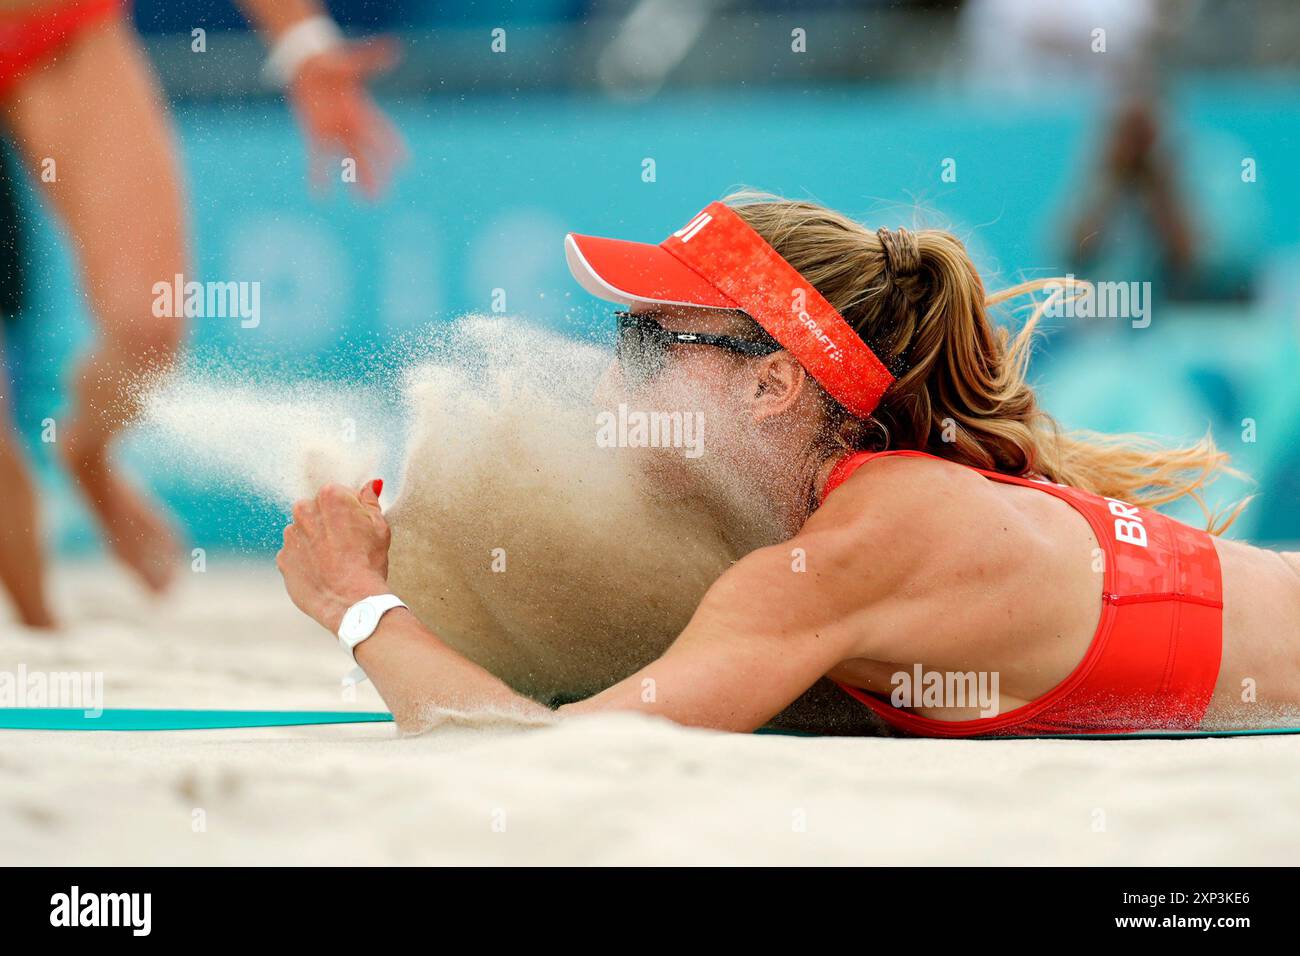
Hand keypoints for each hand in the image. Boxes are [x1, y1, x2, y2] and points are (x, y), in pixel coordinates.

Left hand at [277, 479, 391, 631]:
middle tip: (346, 545)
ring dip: (314, 541)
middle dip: (327, 523)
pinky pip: (294, 554)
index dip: (348, 511)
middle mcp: (304, 511)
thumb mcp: (379, 527)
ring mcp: (290, 536)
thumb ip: (370, 502)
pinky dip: (305, 561)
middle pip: (315, 510)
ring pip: (303, 532)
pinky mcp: (283, 559)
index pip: (335, 494)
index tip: (355, 526)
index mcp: (329, 497)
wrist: (353, 602)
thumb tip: (371, 485)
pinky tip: (322, 572)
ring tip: (334, 561)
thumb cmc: (369, 563)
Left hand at [287, 37, 405, 198]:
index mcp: (361, 110)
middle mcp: (351, 125)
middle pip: (365, 154)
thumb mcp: (350, 60)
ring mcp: (335, 132)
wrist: (309, 66)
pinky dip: (319, 176)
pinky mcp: (316, 134)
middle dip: (375, 174)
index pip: (379, 131)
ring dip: (356, 180)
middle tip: (384, 196)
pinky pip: (318, 159)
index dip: (390, 146)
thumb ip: (371, 57)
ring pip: (348, 161)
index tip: (404, 162)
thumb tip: (396, 47)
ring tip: (366, 202)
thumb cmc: (332, 63)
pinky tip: (320, 195)